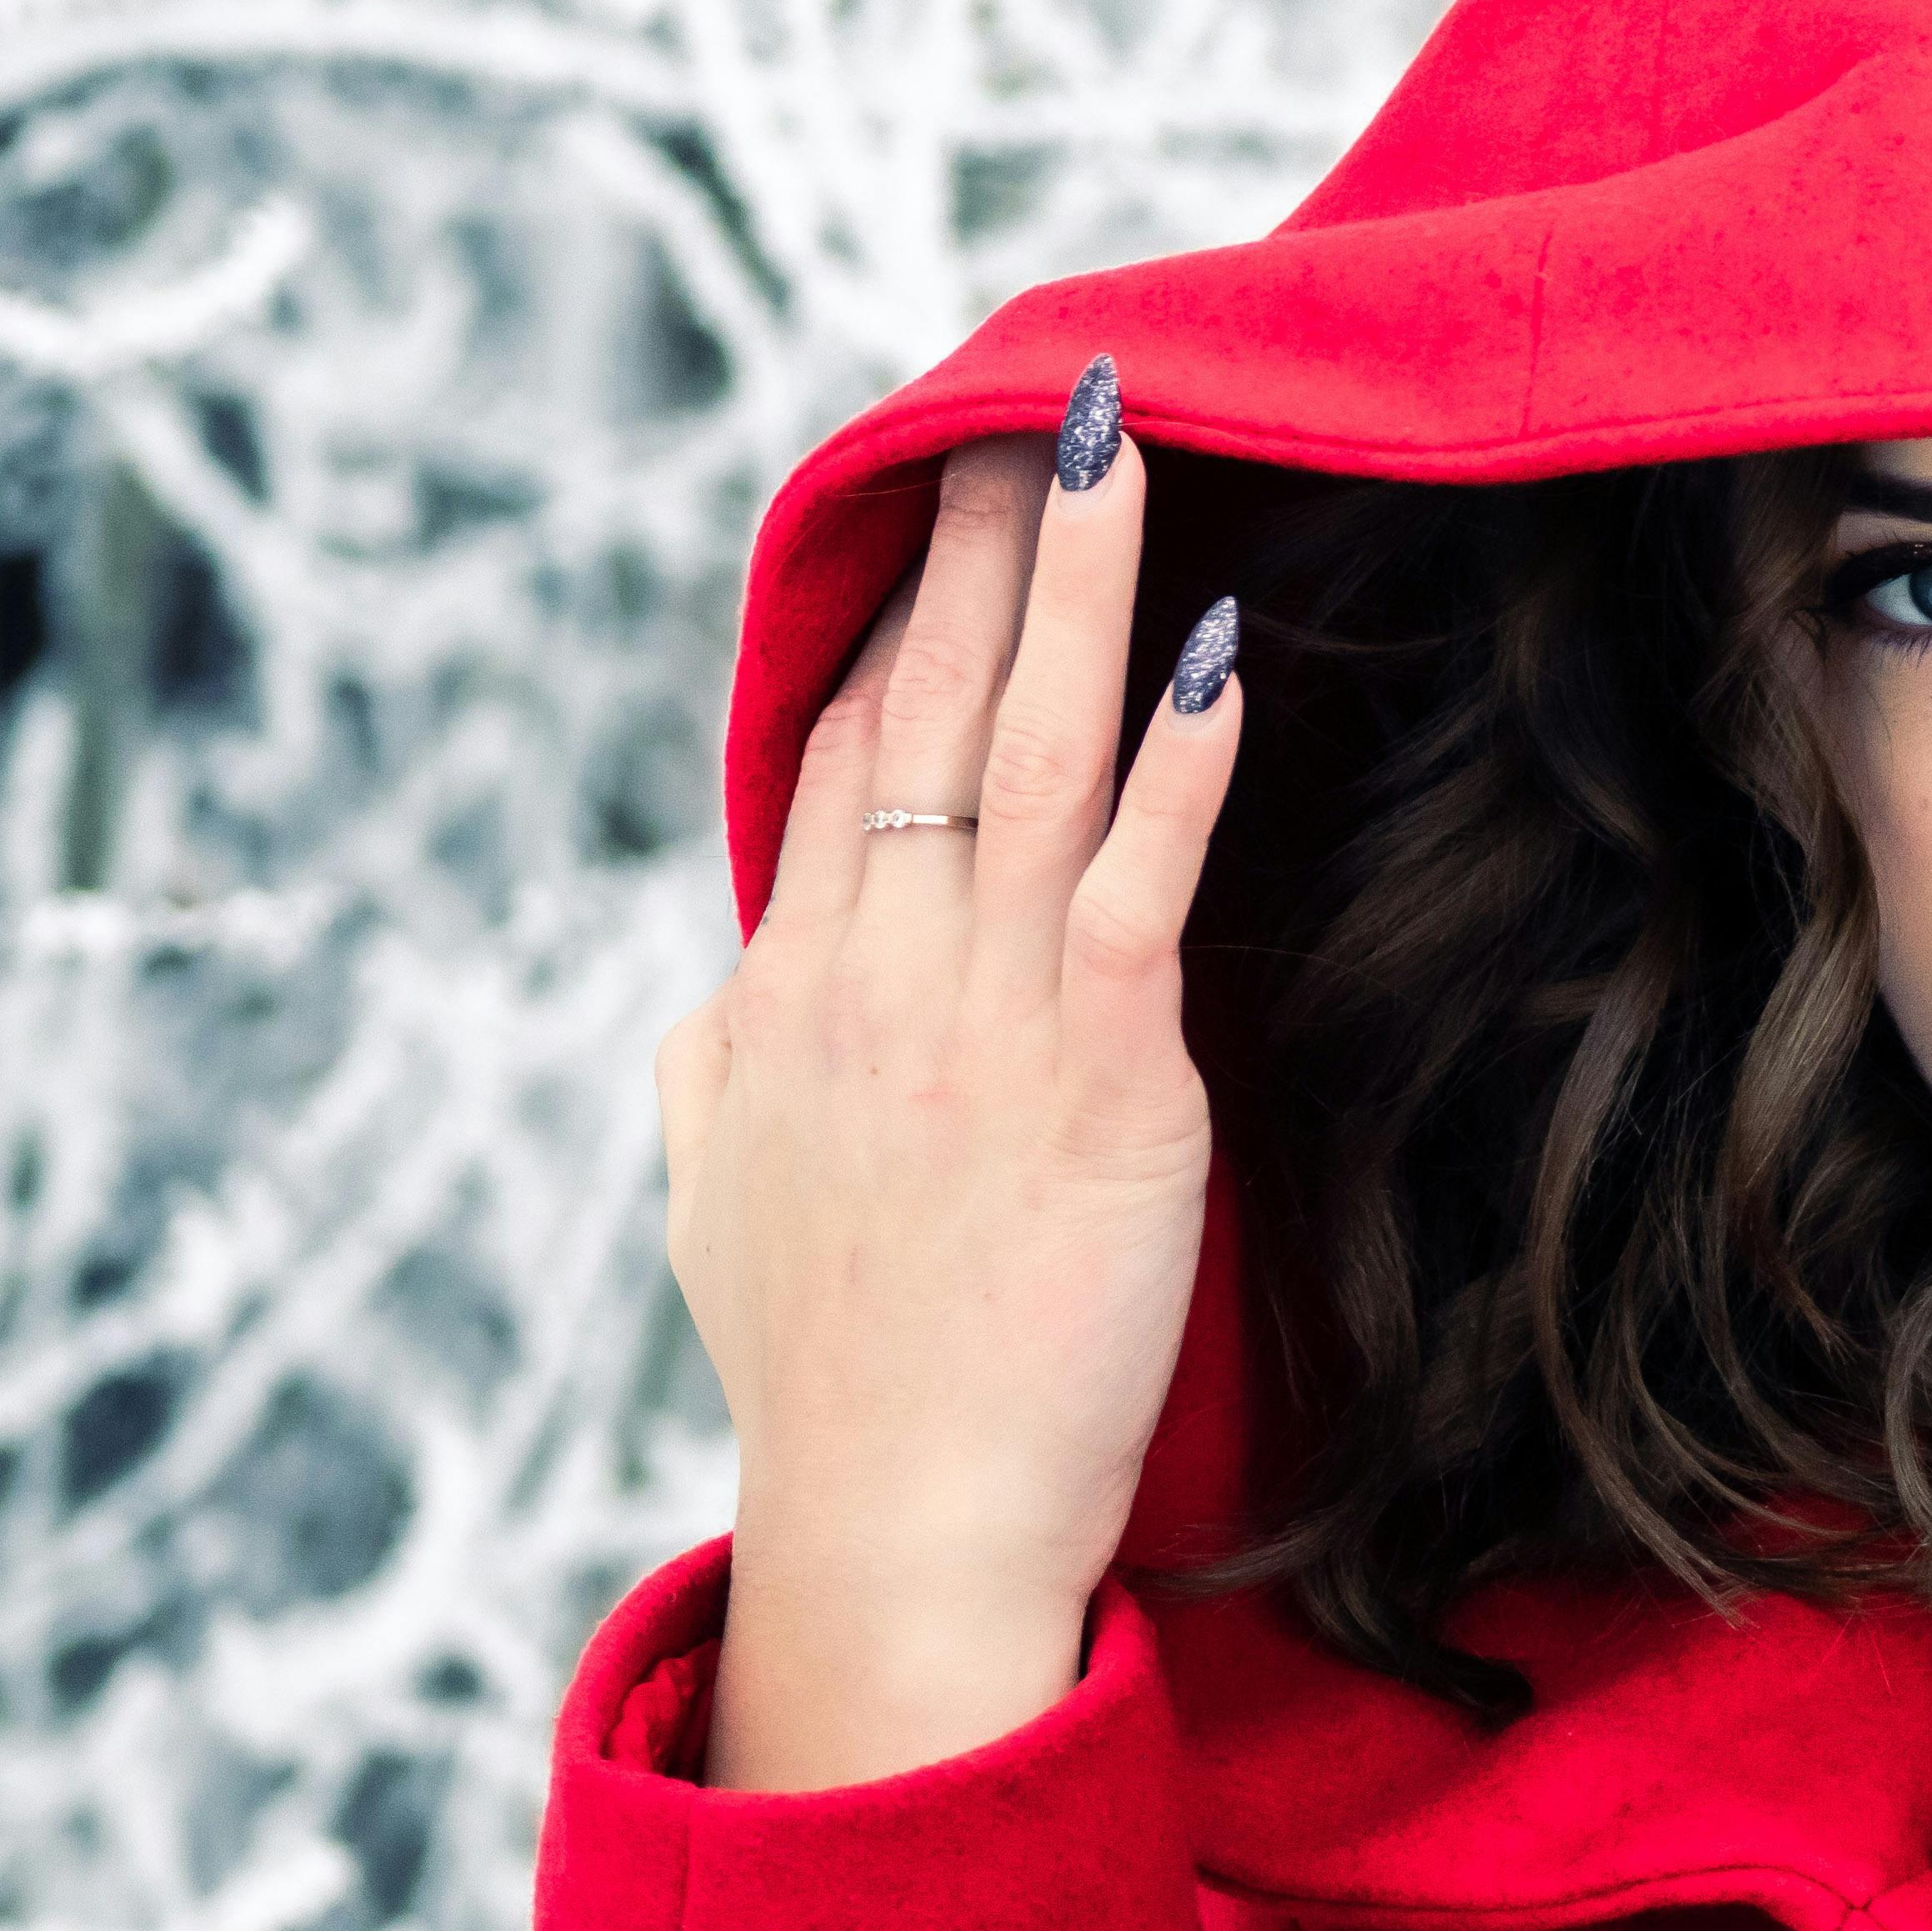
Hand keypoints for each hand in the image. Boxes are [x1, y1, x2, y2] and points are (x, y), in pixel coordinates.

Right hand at [654, 361, 1246, 1788]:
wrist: (899, 1532)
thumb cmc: (829, 1384)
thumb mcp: (719, 1202)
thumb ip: (723, 1069)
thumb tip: (735, 984)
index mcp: (785, 995)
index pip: (843, 752)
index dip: (897, 611)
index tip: (945, 495)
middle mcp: (870, 979)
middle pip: (922, 707)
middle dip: (979, 543)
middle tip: (1033, 398)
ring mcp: (980, 1022)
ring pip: (1025, 750)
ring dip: (1075, 583)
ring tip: (1112, 443)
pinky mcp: (1101, 1080)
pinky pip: (1136, 881)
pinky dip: (1177, 754)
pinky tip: (1212, 646)